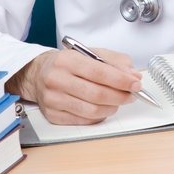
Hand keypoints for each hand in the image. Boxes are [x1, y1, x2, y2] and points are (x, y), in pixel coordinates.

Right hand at [5, 47, 142, 124]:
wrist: (37, 74)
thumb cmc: (67, 63)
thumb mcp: (90, 53)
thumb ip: (114, 61)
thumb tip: (133, 75)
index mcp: (67, 60)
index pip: (99, 72)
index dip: (121, 80)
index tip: (136, 84)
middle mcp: (57, 80)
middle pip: (97, 94)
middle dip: (120, 96)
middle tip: (132, 95)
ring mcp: (53, 100)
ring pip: (91, 110)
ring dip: (111, 108)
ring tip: (118, 102)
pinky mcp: (52, 115)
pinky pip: (83, 120)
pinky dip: (99, 116)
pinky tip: (104, 108)